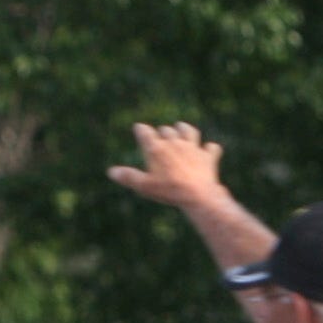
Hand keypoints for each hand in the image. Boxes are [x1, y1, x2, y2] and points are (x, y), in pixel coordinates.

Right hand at [106, 121, 227, 212]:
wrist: (197, 194)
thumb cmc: (168, 191)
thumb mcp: (144, 186)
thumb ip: (128, 177)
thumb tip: (111, 172)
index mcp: (156, 149)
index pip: (145, 133)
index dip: (141, 130)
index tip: (139, 128)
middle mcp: (174, 143)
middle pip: (166, 130)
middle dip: (162, 132)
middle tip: (160, 135)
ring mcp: (193, 148)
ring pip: (189, 131)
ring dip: (184, 130)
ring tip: (181, 129)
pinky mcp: (208, 157)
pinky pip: (212, 148)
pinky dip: (210, 149)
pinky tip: (209, 150)